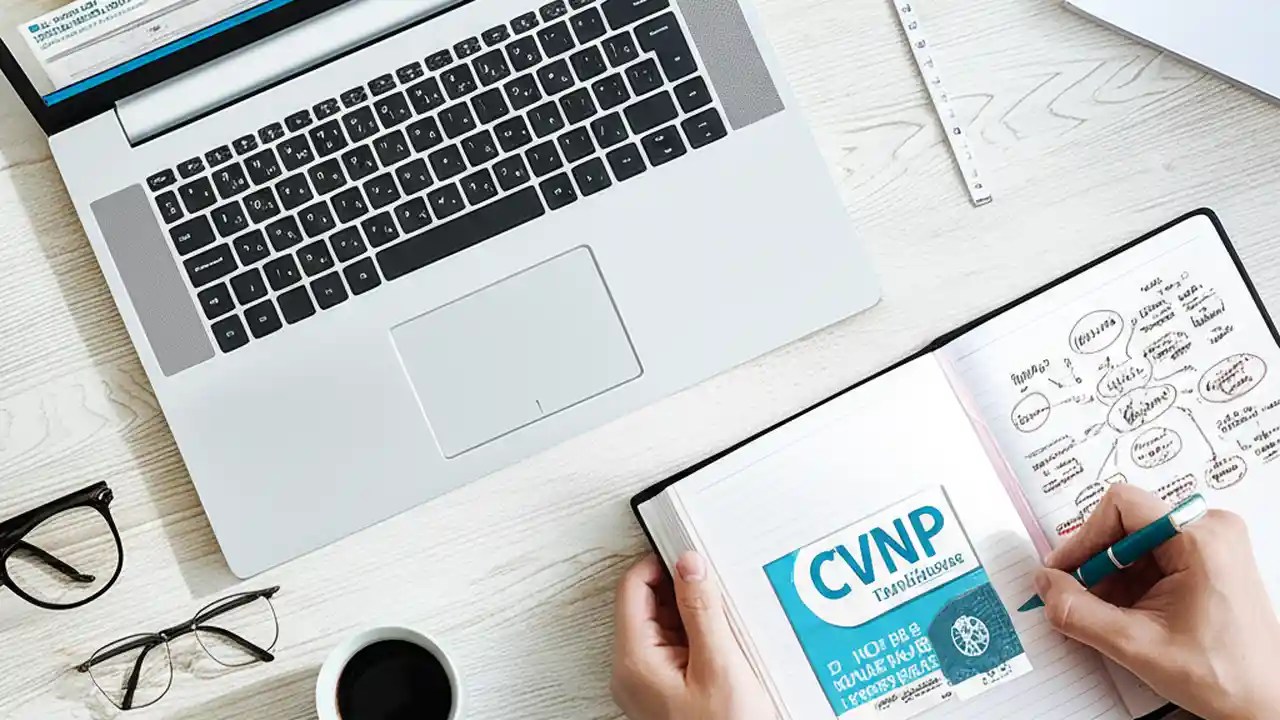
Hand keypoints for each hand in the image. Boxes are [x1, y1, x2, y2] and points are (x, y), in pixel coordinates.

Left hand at [611, 552, 773, 719]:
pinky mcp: (667, 689)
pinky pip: (677, 647)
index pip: (632, 588)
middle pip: (646, 604)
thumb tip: (688, 565)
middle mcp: (633, 670)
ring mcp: (649, 681)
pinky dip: (699, 636)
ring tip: (725, 620)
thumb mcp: (718, 667)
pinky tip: (724, 642)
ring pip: (663, 625)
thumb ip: (701, 611)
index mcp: (634, 660)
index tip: (691, 556)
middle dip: (682, 589)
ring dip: (694, 613)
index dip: (660, 564)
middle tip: (715, 584)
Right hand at [1036, 485, 1279, 719]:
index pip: (1122, 506)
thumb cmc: (1225, 675)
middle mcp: (1210, 529)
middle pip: (1126, 522)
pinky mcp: (1208, 558)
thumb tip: (1045, 586)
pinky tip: (1129, 612)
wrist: (1266, 701)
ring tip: (1109, 614)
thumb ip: (1079, 613)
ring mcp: (1211, 543)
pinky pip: (1153, 555)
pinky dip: (1131, 582)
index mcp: (1201, 539)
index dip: (1084, 537)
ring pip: (1136, 541)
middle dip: (1097, 563)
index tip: (1065, 570)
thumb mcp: (1137, 646)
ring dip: (1113, 576)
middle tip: (1077, 597)